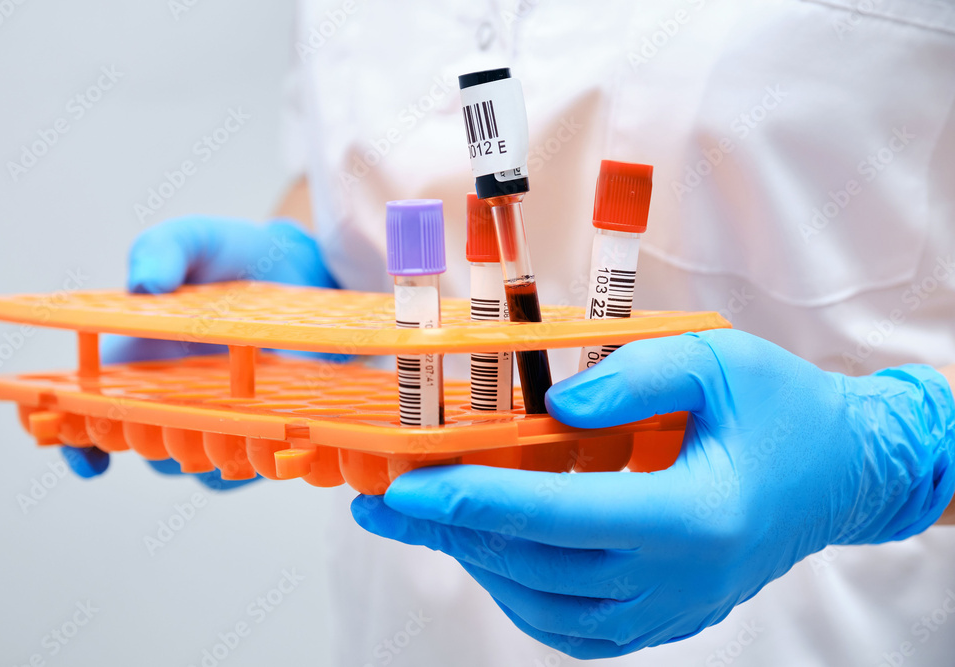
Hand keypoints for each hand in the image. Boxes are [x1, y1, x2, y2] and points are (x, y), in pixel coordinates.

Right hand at [63, 216, 339, 487]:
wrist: (297, 262)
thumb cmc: (229, 254)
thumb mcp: (193, 239)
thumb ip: (163, 249)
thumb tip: (146, 283)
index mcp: (135, 358)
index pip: (90, 411)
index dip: (79, 442)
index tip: (89, 458)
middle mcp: (171, 394)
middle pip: (145, 446)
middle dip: (150, 446)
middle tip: (167, 423)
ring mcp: (219, 411)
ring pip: (197, 462)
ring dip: (203, 457)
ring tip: (220, 429)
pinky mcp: (267, 418)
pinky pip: (253, 457)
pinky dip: (254, 457)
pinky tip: (268, 438)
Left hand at [352, 330, 954, 657]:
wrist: (841, 471)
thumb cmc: (781, 409)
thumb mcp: (713, 360)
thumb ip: (630, 377)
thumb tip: (549, 406)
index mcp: (691, 516)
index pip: (554, 517)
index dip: (469, 503)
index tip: (402, 490)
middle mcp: (678, 580)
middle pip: (535, 566)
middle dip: (447, 532)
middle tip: (384, 505)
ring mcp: (671, 611)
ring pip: (545, 604)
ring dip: (478, 561)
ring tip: (427, 521)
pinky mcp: (665, 620)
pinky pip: (575, 627)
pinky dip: (521, 594)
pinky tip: (493, 556)